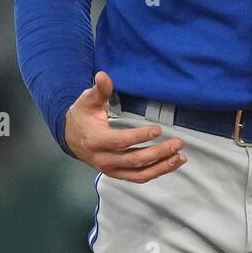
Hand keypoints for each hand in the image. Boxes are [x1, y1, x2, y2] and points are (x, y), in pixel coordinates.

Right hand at [64, 72, 186, 181]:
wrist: (71, 138)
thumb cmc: (83, 116)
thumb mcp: (88, 101)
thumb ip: (99, 89)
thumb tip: (103, 75)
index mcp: (95, 140)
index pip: (120, 141)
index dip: (140, 136)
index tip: (158, 129)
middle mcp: (103, 159)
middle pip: (134, 160)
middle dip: (159, 152)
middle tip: (178, 143)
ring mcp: (111, 169)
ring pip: (140, 173)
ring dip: (162, 166)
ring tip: (180, 156)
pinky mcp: (118, 174)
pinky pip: (139, 177)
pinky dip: (157, 172)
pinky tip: (172, 163)